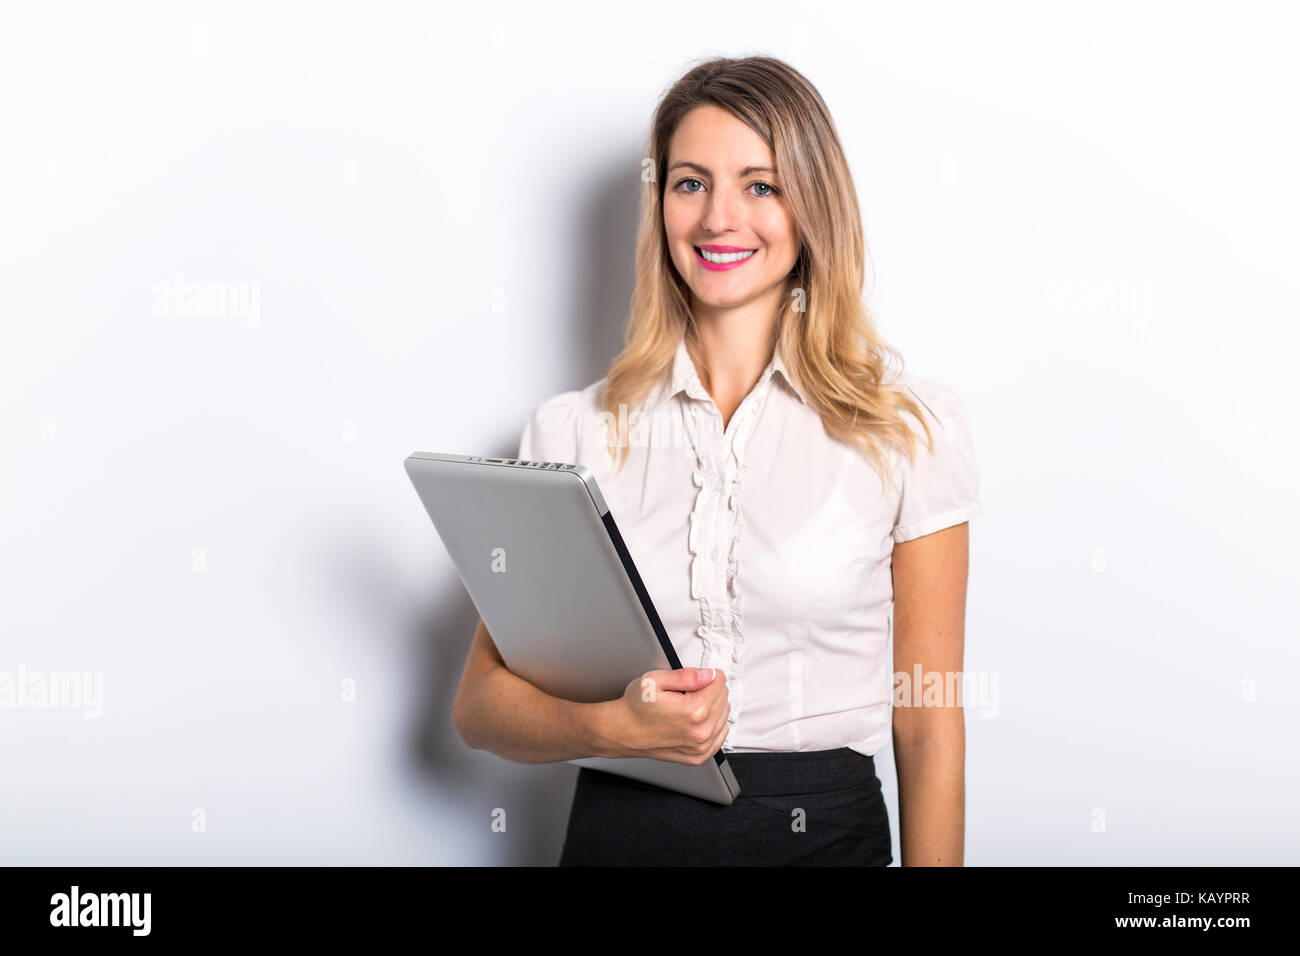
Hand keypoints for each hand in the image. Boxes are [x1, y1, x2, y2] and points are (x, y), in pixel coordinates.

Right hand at [603, 667, 729, 763]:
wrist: (623, 732)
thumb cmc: (635, 708)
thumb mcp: (654, 680)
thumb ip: (686, 675)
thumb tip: (708, 675)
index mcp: (692, 711)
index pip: (719, 681)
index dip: (705, 674)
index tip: (694, 678)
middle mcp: (700, 731)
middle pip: (724, 697)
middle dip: (709, 690)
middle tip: (686, 692)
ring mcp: (701, 746)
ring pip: (724, 715)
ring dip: (712, 707)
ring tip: (687, 706)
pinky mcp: (699, 756)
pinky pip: (721, 734)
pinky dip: (713, 724)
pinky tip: (696, 720)